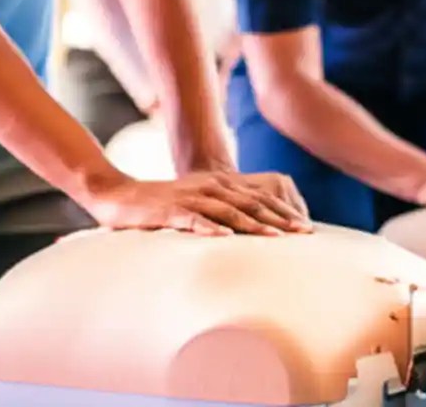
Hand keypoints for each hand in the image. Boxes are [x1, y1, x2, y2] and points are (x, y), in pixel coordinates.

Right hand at [81, 170, 312, 235]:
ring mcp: (191, 197)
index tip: (307, 229)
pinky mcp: (170, 210)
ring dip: (253, 225)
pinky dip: (211, 228)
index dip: (285, 213)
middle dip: (280, 219)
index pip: (260, 200)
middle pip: (252, 204)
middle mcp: (210, 188)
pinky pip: (194, 219)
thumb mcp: (196, 207)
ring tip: (275, 238)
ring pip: (229, 211)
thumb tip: (245, 236)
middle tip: (304, 234)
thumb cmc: (160, 206)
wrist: (118, 196)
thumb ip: (220, 215)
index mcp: (220, 186)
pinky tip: (226, 238)